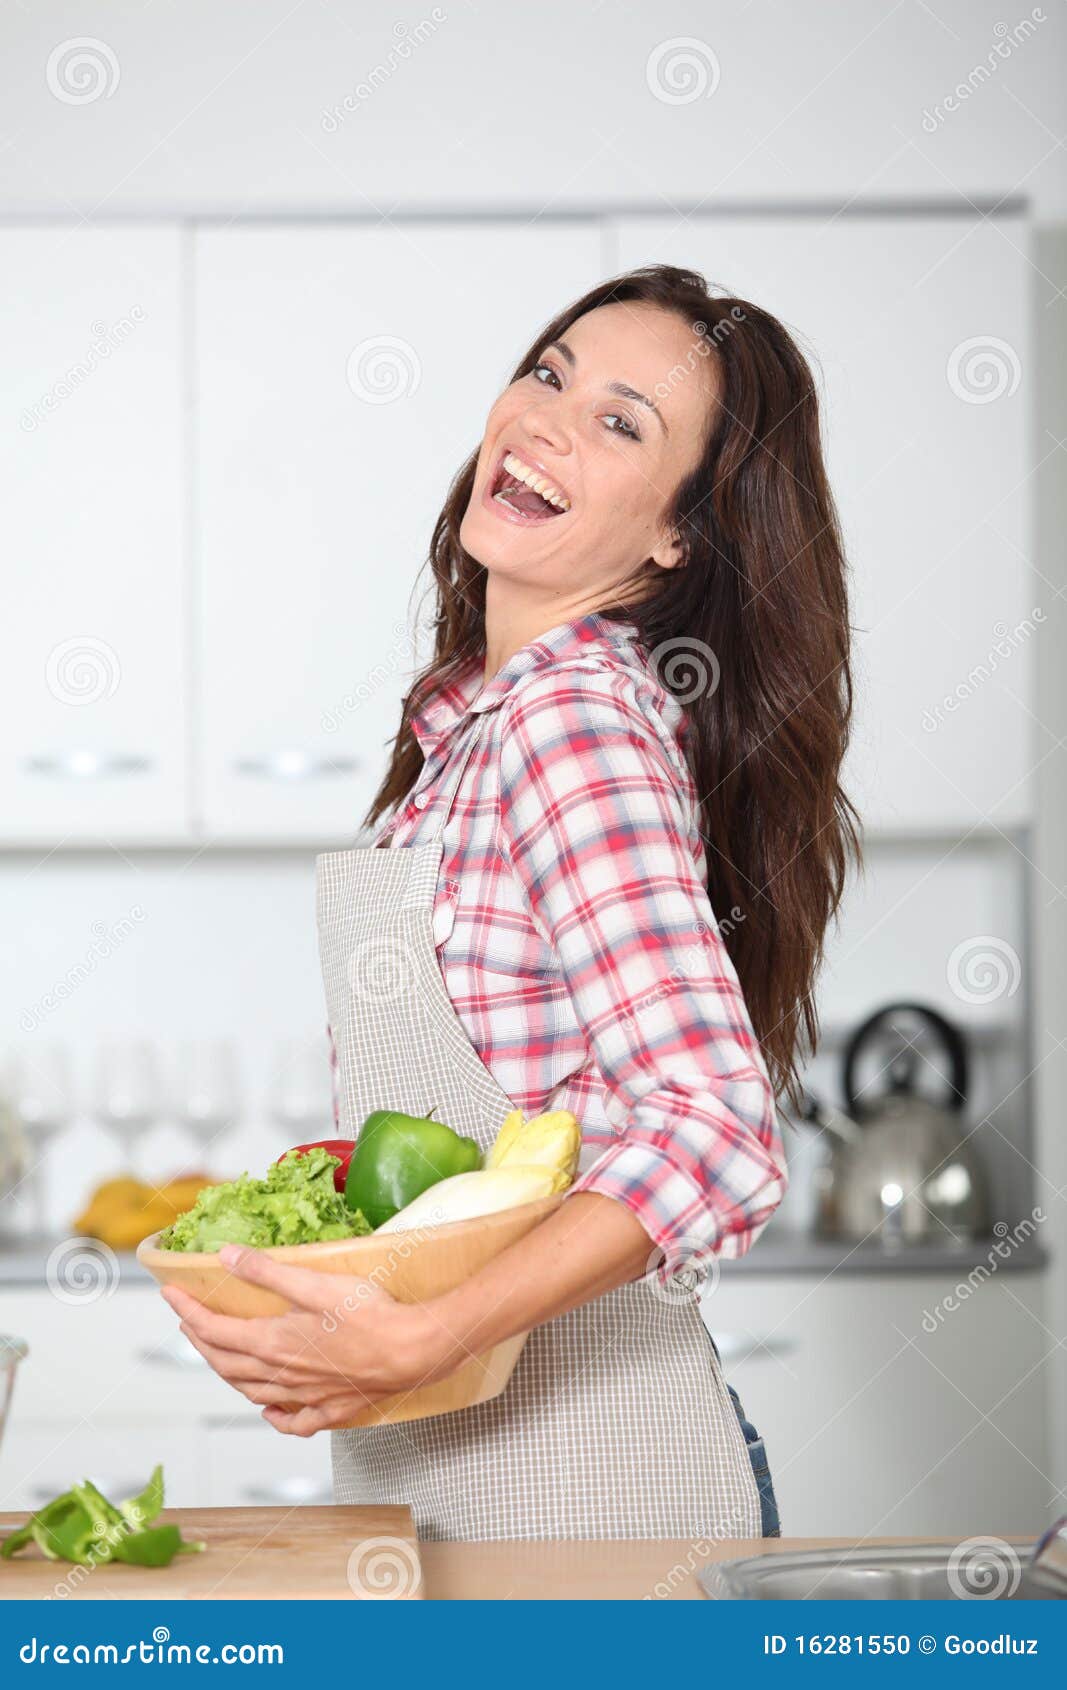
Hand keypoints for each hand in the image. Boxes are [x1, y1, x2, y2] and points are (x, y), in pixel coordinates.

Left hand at [159, 1244, 456, 1436]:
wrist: (412, 1351)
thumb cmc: (369, 1314)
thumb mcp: (314, 1283)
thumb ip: (267, 1272)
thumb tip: (226, 1257)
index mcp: (273, 1344)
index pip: (215, 1330)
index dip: (188, 1311)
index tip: (170, 1294)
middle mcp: (282, 1375)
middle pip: (226, 1363)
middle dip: (201, 1340)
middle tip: (187, 1321)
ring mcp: (305, 1397)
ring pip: (252, 1391)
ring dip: (227, 1373)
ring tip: (217, 1357)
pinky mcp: (330, 1409)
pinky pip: (292, 1421)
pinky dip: (273, 1416)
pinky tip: (269, 1411)